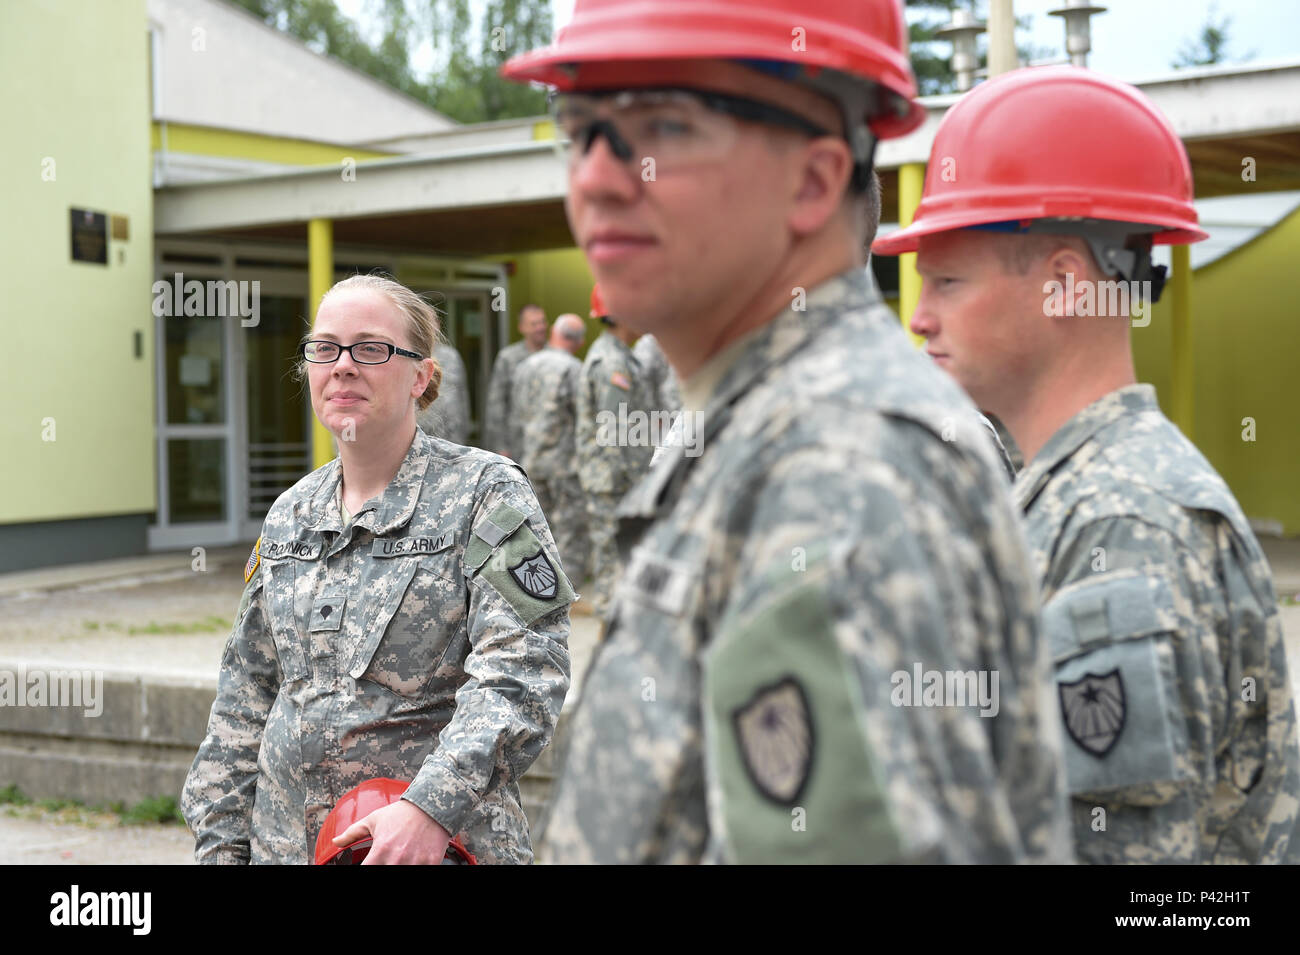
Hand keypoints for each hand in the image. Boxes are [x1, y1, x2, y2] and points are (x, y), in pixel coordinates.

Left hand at [333, 798, 451, 864]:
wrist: (430, 805)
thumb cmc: (401, 813)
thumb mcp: (373, 820)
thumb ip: (352, 833)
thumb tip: (336, 841)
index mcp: (380, 849)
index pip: (367, 870)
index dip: (367, 868)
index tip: (370, 864)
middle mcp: (396, 858)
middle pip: (384, 873)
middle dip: (384, 866)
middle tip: (387, 859)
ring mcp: (415, 862)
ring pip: (403, 874)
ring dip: (400, 867)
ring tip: (399, 860)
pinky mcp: (431, 862)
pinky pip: (422, 872)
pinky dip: (416, 866)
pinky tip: (413, 860)